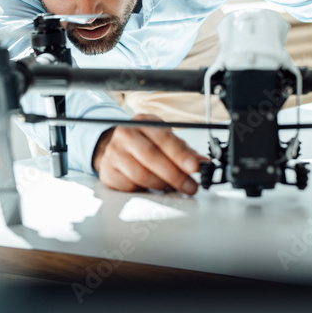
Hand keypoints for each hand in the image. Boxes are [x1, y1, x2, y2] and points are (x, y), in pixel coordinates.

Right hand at [91, 113, 207, 194]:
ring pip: (141, 174)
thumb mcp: (165, 140)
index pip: (163, 138)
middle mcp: (126, 133)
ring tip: (172, 187)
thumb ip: (184, 151)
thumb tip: (204, 162)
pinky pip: (130, 186)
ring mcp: (114, 152)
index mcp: (144, 122)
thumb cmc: (144, 143)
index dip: (180, 154)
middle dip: (174, 175)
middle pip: (151, 156)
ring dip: (161, 185)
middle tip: (189, 186)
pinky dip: (145, 190)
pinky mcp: (107, 171)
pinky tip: (152, 187)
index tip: (194, 167)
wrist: (116, 148)